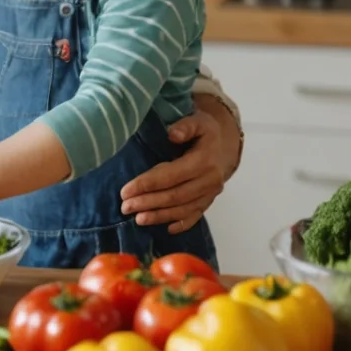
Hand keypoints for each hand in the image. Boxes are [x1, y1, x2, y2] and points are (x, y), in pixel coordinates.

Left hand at [118, 104, 239, 233]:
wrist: (225, 146)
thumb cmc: (205, 131)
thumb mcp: (198, 121)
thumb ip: (185, 126)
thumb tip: (172, 134)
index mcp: (204, 160)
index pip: (171, 175)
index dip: (147, 184)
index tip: (125, 190)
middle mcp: (210, 181)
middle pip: (175, 196)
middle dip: (148, 203)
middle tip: (125, 207)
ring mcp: (211, 194)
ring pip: (183, 209)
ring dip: (160, 216)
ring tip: (138, 219)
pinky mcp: (209, 201)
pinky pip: (196, 216)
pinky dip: (182, 224)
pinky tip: (167, 229)